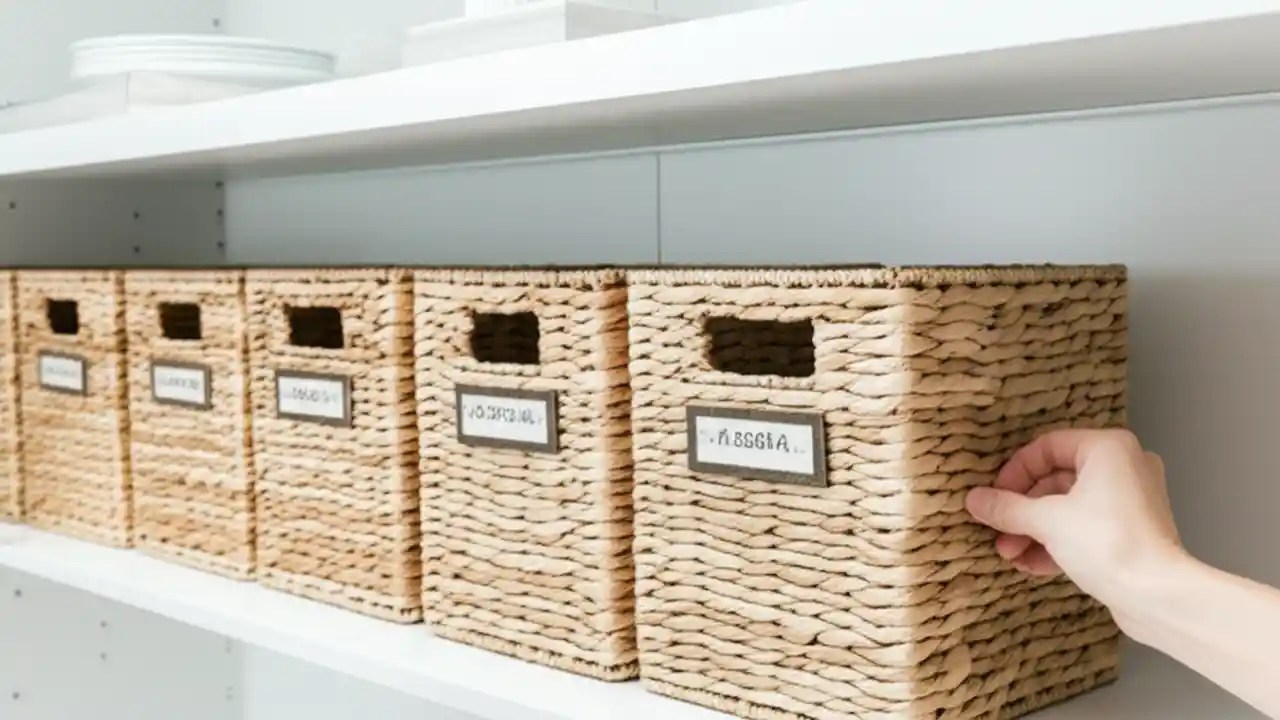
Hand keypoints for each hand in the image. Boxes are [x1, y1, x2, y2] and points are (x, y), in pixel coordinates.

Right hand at [965, 429, 1186, 625]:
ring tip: (1009, 554)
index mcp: (1108, 449)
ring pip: (1068, 508)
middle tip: (997, 532)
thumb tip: (974, 500)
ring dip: (1034, 530)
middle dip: (1021, 511)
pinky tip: (1031, 565)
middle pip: (1056, 480)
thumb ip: (1006, 507)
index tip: (994, 498)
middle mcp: (1124, 468)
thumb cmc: (1107, 543)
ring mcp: (1130, 502)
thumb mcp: (1046, 521)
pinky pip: (1085, 528)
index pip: (1047, 447)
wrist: (1157, 596)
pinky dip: (1057, 543)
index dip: (1014, 472)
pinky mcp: (1131, 533)